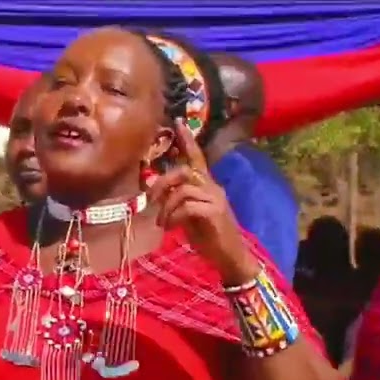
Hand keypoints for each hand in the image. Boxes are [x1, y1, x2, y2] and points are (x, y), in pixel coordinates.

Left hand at [145, 118, 257, 284]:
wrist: (229, 257)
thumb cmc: (209, 238)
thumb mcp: (188, 216)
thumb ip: (177, 202)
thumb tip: (157, 195)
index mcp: (207, 186)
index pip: (198, 158)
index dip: (188, 141)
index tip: (178, 123)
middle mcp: (213, 187)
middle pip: (184, 171)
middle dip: (162, 183)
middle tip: (150, 200)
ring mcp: (215, 199)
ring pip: (183, 189)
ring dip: (166, 207)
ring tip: (162, 223)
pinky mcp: (215, 212)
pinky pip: (187, 206)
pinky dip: (174, 217)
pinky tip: (171, 228)